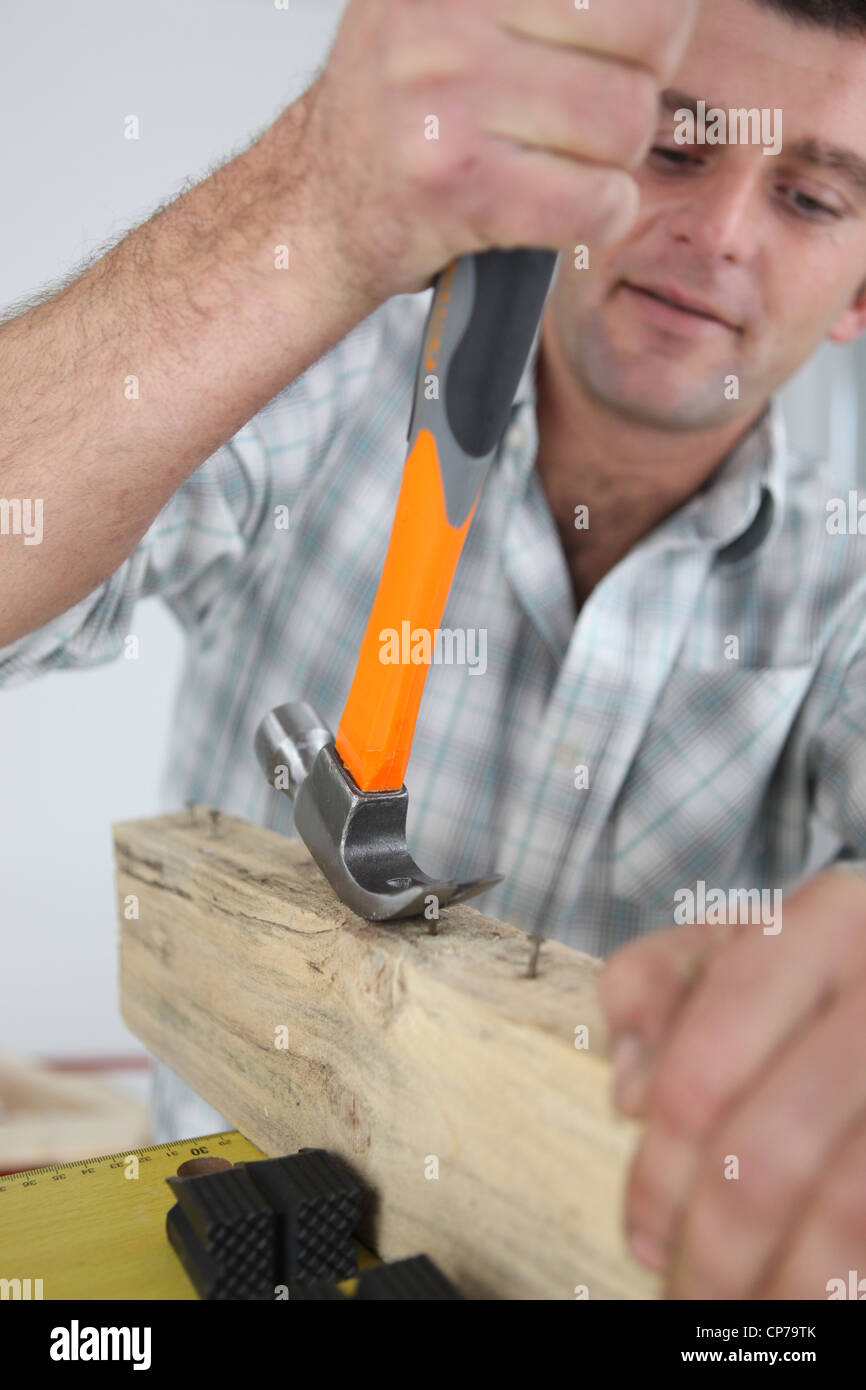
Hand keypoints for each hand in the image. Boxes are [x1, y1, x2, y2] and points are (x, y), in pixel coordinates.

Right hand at [303, 0, 697, 297]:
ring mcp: (449, 96)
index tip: (620, 45)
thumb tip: (668, 5)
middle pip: (649, 31)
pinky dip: (597, 217)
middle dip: (638, 84)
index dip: (651, 17)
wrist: (316, 210)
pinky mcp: (458, 184)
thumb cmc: (404, 112)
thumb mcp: (447, 4)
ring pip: (626, 122)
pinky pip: (596, 201)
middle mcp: (445, 9)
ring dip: (612, 162)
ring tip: (558, 162)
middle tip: (589, 109)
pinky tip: (557, 208)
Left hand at [598, 866, 865, 1297]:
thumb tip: (630, 1090)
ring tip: (745, 1322)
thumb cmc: (819, 964)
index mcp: (820, 924)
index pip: (706, 1067)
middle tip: (688, 1299)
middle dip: (715, 1248)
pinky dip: (846, 1282)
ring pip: (845, 1210)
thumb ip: (655, 984)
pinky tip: (811, 1299)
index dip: (661, 1171)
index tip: (642, 1238)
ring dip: (787, 1288)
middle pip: (770, 1153)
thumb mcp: (737, 939)